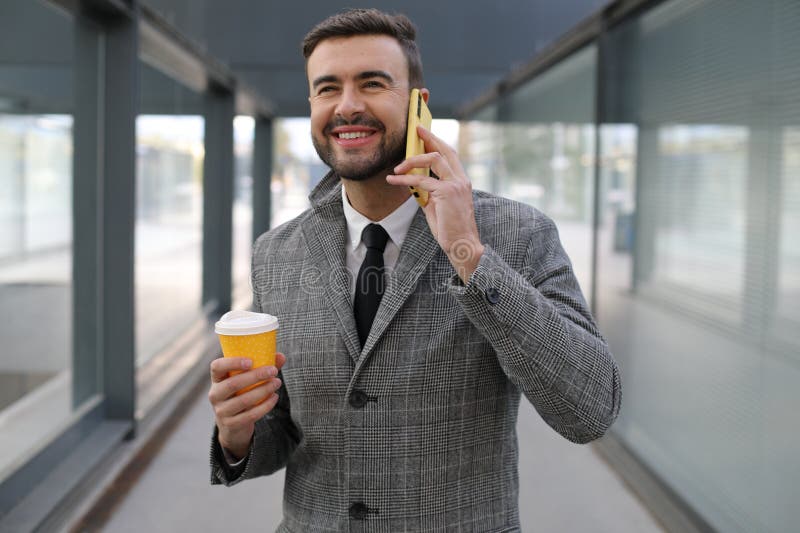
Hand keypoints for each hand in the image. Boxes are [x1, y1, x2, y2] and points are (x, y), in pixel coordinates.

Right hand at [208, 353, 285, 460]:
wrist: (233, 426)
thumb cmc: (242, 394)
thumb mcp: (247, 381)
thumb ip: (262, 367)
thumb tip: (280, 356)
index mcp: (217, 379)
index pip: (217, 366)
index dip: (232, 362)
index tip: (251, 361)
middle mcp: (215, 394)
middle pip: (232, 384)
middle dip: (255, 376)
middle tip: (273, 371)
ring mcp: (221, 411)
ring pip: (243, 400)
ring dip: (263, 390)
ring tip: (277, 383)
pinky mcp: (231, 424)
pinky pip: (250, 415)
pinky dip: (265, 405)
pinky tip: (274, 397)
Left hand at [387, 125, 483, 281]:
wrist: (461, 245)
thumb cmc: (450, 228)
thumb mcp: (438, 206)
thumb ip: (429, 192)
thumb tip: (414, 184)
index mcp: (461, 181)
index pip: (450, 155)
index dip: (437, 142)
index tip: (424, 133)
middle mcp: (461, 180)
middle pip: (445, 150)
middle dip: (429, 137)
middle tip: (415, 129)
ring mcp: (455, 185)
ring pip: (434, 159)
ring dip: (412, 160)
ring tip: (398, 167)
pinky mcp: (446, 193)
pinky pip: (422, 180)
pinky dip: (405, 179)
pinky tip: (393, 180)